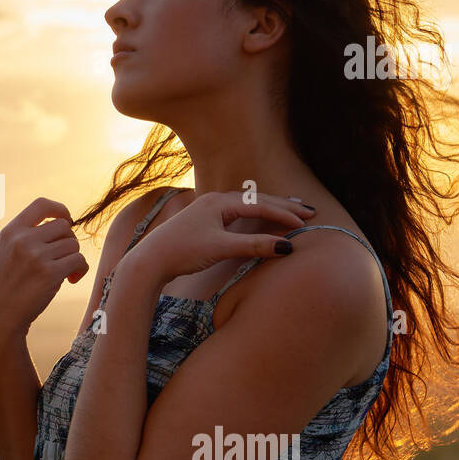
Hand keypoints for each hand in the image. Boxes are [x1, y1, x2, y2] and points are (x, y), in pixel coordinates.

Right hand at [0, 197, 89, 341]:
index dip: (60, 209)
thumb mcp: (5, 253)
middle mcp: (22, 240)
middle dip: (68, 241)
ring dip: (73, 258)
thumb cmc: (4, 288)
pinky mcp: (50, 273)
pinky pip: (79, 260)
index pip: (41, 204)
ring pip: (73, 245)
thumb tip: (65, 225)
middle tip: (63, 259)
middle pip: (63, 227)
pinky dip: (80, 270)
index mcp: (10, 232)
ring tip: (65, 273)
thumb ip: (26, 236)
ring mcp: (36, 256)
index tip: (67, 220)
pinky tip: (71, 280)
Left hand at [120, 190, 314, 288]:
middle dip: (283, 205)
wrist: (149, 260)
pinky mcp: (203, 220)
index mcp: (219, 202)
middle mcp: (214, 200)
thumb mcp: (221, 248)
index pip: (261, 205)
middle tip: (309, 210)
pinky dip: (254, 213)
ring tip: (292, 208)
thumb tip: (286, 247)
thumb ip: (254, 246)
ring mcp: (208, 209)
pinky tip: (259, 215)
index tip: (306, 222)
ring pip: (247, 204)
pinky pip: (237, 211)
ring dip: (270, 207)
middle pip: (256, 200)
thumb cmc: (182, 252)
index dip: (285, 214)